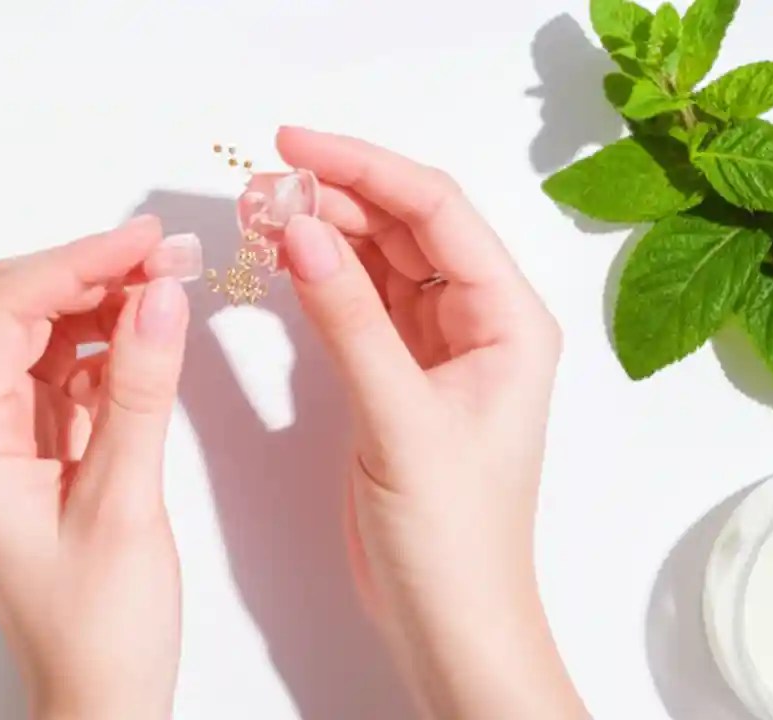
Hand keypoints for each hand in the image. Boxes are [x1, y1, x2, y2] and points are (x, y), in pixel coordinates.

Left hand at [0, 216, 188, 719]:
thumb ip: (139, 392)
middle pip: (22, 313)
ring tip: (168, 281)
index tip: (138, 242)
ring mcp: (14, 438)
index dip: (73, 263)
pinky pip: (77, 372)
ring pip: (51, 336)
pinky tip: (154, 332)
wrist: (103, 696)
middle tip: (163, 254)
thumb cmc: (96, 630)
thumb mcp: (123, 503)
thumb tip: (157, 298)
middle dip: (91, 272)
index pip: (5, 314)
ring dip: (107, 302)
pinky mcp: (51, 448)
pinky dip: (116, 344)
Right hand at [275, 128, 585, 718]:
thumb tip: (303, 231)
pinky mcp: (401, 380)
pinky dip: (324, 278)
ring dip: (327, 232)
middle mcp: (480, 324)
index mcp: (509, 321)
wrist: (449, 621)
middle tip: (264, 180)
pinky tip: (287, 258)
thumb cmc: (454, 537)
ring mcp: (439, 351)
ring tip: (263, 209)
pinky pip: (362, 306)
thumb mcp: (399, 420)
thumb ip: (350, 321)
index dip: (366, 168)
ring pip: (382, 263)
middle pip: (408, 228)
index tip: (296, 145)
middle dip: (339, 196)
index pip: (436, 212)